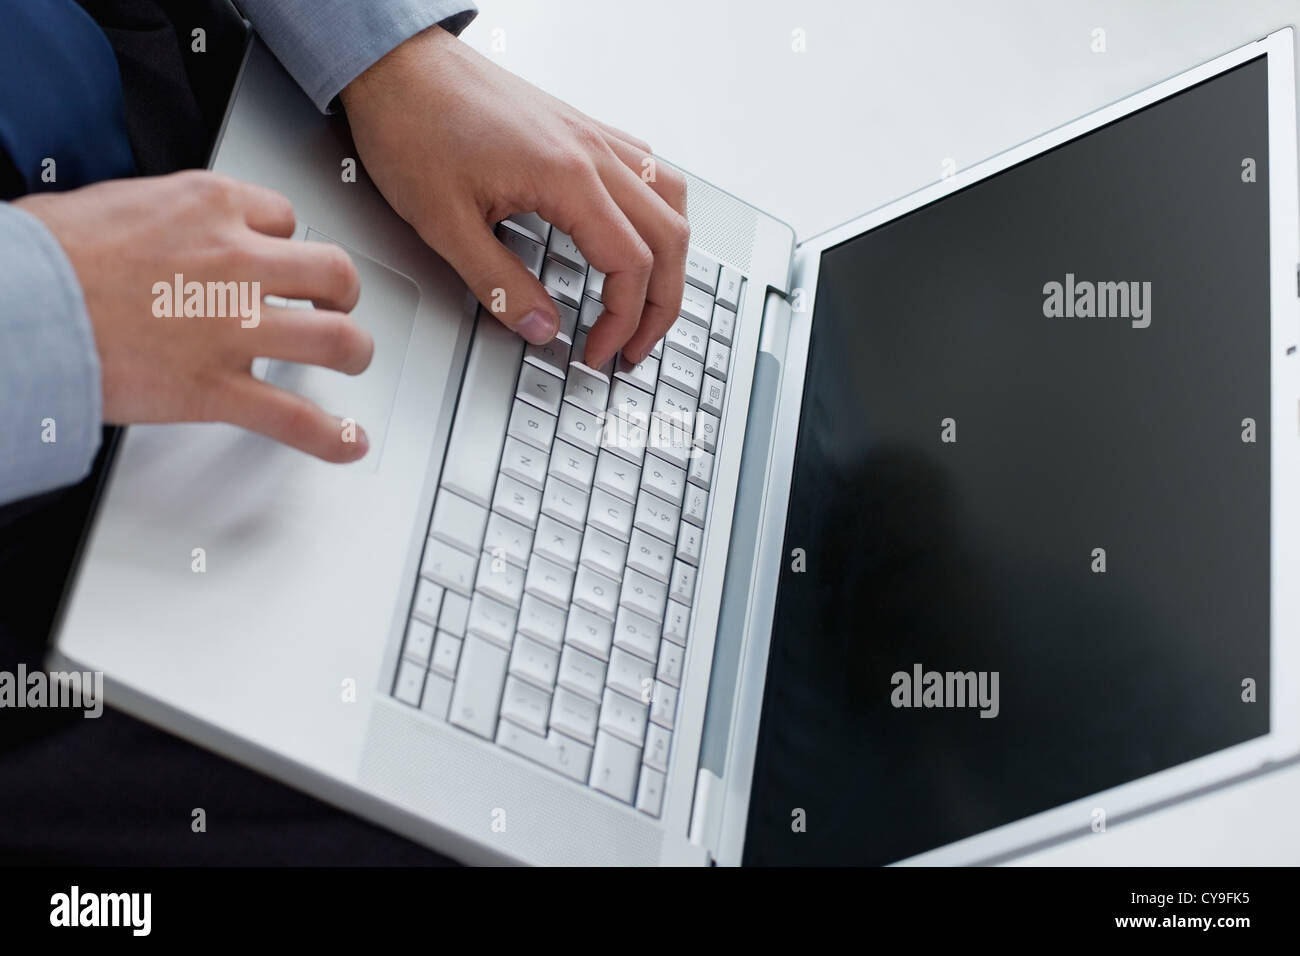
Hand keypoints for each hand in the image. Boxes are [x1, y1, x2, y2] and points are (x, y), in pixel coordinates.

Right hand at [17, 171, 373, 461]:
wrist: (16, 307)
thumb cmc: (47, 257)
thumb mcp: (121, 203)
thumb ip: (174, 219)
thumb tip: (186, 236)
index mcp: (208, 207)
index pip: (285, 217)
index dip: (286, 241)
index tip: (281, 257)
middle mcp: (234, 264)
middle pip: (333, 273)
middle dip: (343, 293)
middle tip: (336, 305)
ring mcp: (232, 329)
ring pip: (335, 340)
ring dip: (354, 353)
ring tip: (353, 360)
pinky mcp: (215, 389)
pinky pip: (295, 418)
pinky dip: (333, 436)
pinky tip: (352, 442)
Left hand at [340, 25, 688, 368]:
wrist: (396, 66)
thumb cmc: (413, 124)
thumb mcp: (444, 224)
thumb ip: (499, 285)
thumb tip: (542, 328)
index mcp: (567, 175)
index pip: (632, 263)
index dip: (622, 321)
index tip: (598, 352)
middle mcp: (593, 151)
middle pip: (669, 237)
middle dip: (661, 305)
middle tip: (635, 347)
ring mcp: (593, 135)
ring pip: (671, 200)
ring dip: (671, 258)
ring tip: (649, 300)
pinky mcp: (582, 129)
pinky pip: (648, 170)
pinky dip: (657, 213)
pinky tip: (636, 235)